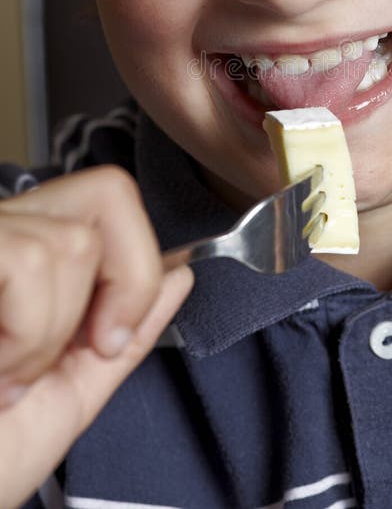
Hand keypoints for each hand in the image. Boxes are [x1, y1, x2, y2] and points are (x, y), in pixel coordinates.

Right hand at [0, 166, 193, 508]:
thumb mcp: (68, 394)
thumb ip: (128, 332)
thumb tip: (180, 270)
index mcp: (34, 259)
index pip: (113, 196)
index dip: (135, 266)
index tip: (110, 339)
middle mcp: (3, 231)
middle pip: (108, 192)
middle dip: (115, 286)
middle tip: (67, 351)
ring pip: (70, 242)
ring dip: (46, 337)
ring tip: (4, 376)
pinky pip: (25, 260)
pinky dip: (23, 333)